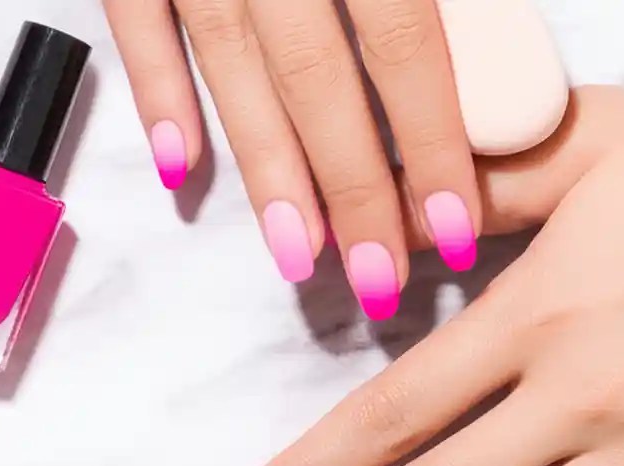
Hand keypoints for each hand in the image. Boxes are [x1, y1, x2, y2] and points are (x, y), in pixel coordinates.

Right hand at [102, 0, 480, 318]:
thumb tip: (487, 52)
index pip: (404, 46)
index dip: (431, 144)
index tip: (454, 231)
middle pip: (318, 82)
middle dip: (351, 192)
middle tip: (377, 281)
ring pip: (232, 68)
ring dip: (267, 170)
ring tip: (297, 256)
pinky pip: (136, 21)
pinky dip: (158, 95)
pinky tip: (182, 168)